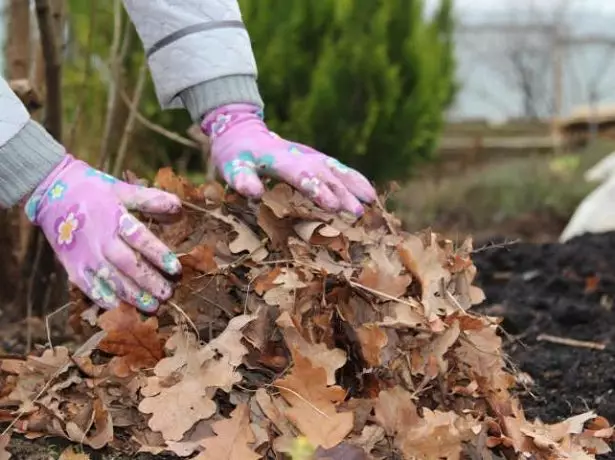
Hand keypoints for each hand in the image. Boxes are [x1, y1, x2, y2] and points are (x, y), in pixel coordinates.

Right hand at [25, 155, 181, 311]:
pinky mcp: (73, 266)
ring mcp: (86, 256)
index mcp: (115, 219)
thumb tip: (178, 206)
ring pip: (112, 280)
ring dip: (133, 295)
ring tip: (152, 307)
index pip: (141, 239)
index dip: (159, 255)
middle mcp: (101, 240)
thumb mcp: (122, 189)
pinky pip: (89, 287)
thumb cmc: (93, 190)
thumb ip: (150, 199)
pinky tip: (120, 307)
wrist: (51, 193)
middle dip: (149, 282)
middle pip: (128, 265)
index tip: (176, 269)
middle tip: (168, 294)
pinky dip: (104, 299)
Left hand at [202, 104, 376, 215]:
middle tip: (358, 213)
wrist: (243, 131)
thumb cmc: (236, 155)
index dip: (316, 189)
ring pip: (336, 170)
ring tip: (371, 202)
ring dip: (354, 186)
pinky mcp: (317, 159)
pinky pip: (339, 169)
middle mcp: (300, 156)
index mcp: (278, 159)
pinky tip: (370, 194)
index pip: (300, 174)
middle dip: (342, 193)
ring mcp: (311, 156)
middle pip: (324, 174)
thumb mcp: (231, 166)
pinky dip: (355, 180)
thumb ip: (242, 178)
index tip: (332, 205)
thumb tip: (253, 192)